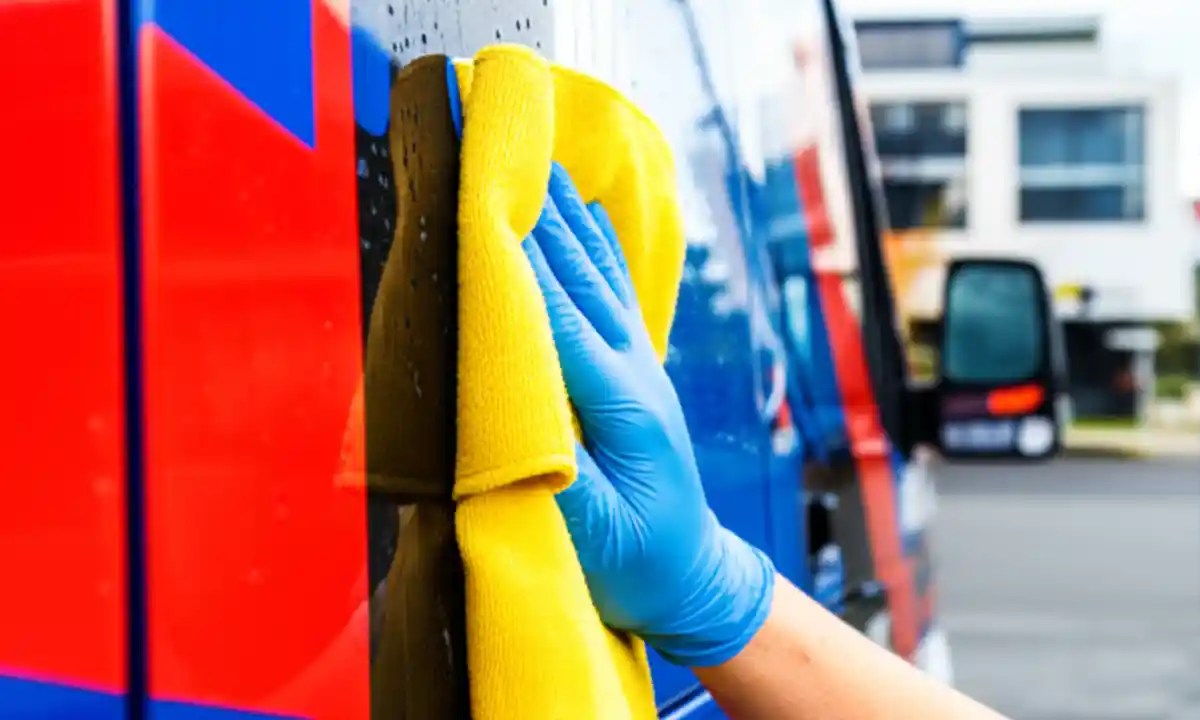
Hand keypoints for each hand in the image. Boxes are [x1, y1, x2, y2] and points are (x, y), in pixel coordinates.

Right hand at [521, 164, 774, 666]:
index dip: (517, 265)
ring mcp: (641, 365)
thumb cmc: (640, 564)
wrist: (692, 574)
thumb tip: (513, 425)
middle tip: (503, 157)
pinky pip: (615, 293)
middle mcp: (635, 370)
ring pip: (599, 275)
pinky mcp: (637, 370)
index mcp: (621, 404)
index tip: (482, 210)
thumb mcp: (600, 539)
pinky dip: (597, 246)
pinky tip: (587, 214)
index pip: (558, 321)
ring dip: (567, 218)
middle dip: (538, 216)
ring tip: (541, 163)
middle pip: (579, 279)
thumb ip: (561, 484)